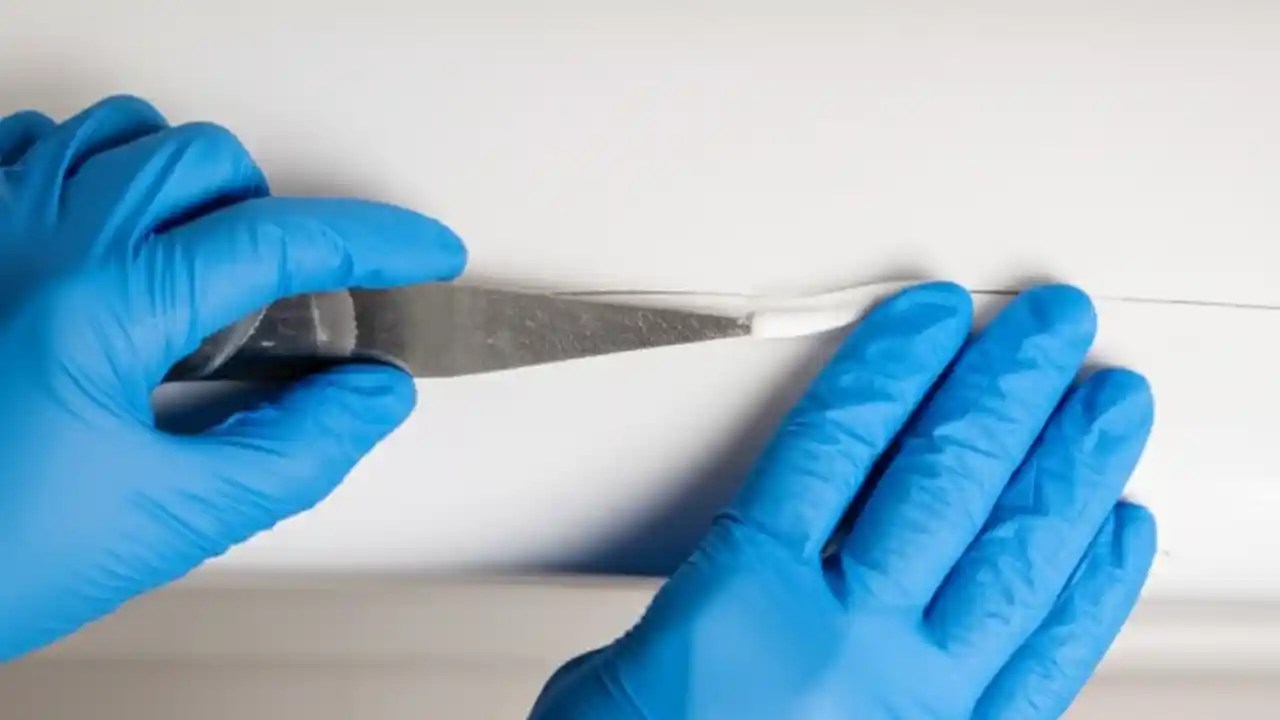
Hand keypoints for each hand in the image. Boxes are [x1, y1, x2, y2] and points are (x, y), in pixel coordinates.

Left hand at [0, 96, 464, 659]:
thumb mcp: (164, 519)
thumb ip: (295, 453)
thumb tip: (372, 398)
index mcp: (99, 302)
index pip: (279, 239)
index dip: (375, 242)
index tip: (426, 255)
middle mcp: (35, 236)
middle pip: (206, 161)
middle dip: (272, 220)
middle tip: (284, 303)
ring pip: (123, 133)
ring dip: (186, 187)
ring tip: (196, 268)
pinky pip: (34, 142)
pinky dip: (96, 168)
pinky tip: (110, 234)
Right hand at [533, 283, 1155, 718]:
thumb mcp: (617, 667)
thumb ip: (702, 595)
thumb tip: (744, 557)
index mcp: (743, 601)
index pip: (835, 446)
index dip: (892, 365)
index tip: (933, 316)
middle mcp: (840, 646)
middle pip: (940, 484)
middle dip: (1006, 390)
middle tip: (1050, 326)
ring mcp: (912, 703)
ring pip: (1010, 561)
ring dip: (1068, 470)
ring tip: (1106, 404)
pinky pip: (1043, 664)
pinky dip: (1088, 593)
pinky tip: (1115, 533)